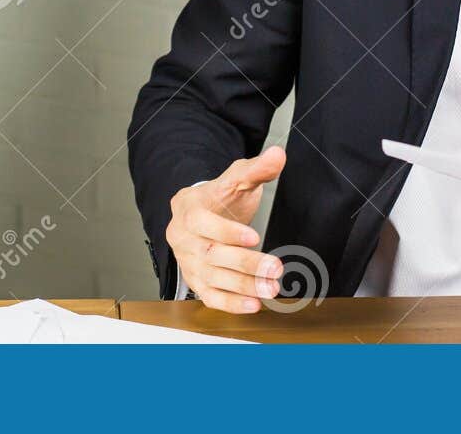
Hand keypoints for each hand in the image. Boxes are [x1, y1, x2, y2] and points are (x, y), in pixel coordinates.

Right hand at [165, 146, 286, 313]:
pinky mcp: (195, 281)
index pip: (202, 223)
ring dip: (243, 286)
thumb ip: (257, 168)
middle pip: (212, 254)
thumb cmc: (219, 198)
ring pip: (212, 278)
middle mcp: (183, 237)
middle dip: (245, 264)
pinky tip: (254, 304)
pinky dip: (231, 304)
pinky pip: (210, 297)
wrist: (201, 214)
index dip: (228, 232)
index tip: (255, 238)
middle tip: (275, 269)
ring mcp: (187, 261)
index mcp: (188, 209)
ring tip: (272, 288)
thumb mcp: (236, 178)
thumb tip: (278, 155)